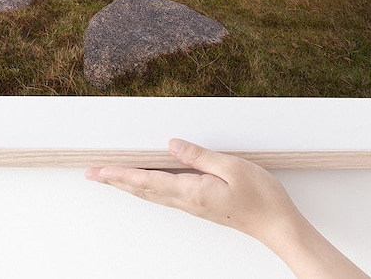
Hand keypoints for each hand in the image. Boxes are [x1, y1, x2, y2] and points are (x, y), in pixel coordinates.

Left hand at [86, 139, 369, 278]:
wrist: (278, 226)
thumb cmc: (261, 197)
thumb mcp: (232, 167)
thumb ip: (199, 155)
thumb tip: (171, 144)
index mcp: (190, 190)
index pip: (144, 180)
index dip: (118, 174)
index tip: (97, 170)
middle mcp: (186, 200)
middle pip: (141, 189)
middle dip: (114, 180)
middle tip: (91, 173)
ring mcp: (193, 205)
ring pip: (151, 194)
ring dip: (127, 185)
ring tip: (110, 177)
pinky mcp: (200, 205)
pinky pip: (165, 195)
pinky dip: (146, 188)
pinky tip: (145, 184)